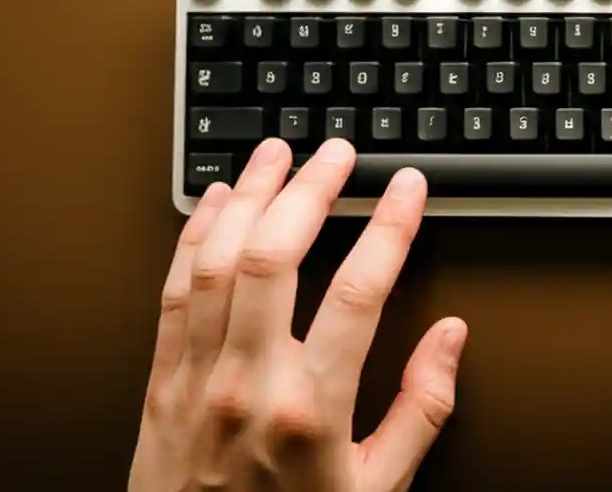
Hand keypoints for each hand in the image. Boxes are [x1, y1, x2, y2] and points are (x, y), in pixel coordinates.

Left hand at [131, 138, 465, 491]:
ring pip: (217, 260)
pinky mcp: (162, 381)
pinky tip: (217, 203)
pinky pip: (174, 290)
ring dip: (250, 196)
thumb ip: (421, 410)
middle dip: (311, 189)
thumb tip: (450, 340)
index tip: (406, 188)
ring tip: (278, 155)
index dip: (389, 227)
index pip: (359, 291)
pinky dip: (195, 237)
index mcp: (312, 409)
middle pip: (275, 256)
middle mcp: (248, 384)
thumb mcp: (378, 489)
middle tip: (338, 153)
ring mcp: (197, 377)